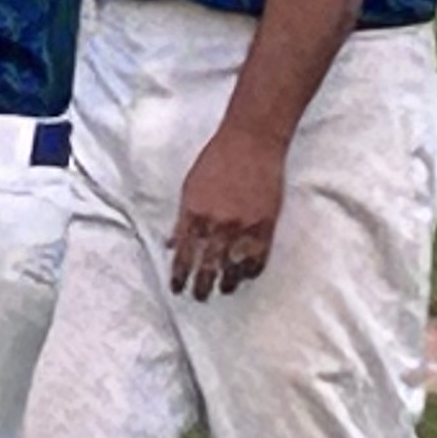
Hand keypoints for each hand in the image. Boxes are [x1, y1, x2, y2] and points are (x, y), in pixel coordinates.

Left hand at [168, 122, 289, 299]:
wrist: (251, 141)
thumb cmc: (217, 158)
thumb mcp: (189, 186)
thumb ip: (181, 218)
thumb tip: (170, 243)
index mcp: (194, 213)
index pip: (183, 254)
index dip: (180, 274)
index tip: (177, 287)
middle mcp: (217, 223)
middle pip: (207, 265)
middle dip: (201, 285)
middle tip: (199, 296)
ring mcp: (243, 225)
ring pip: (233, 266)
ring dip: (227, 282)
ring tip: (224, 289)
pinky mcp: (266, 224)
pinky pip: (259, 257)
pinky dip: (252, 270)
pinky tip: (247, 275)